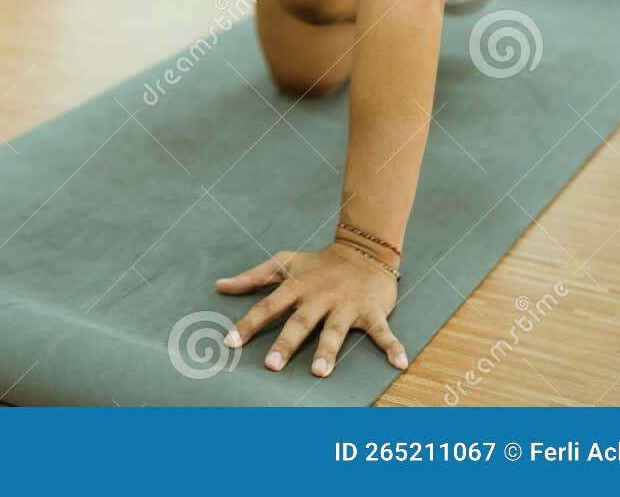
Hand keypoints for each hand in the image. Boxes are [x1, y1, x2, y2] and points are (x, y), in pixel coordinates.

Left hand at [217, 242, 407, 376]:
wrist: (363, 249)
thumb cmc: (319, 263)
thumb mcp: (285, 263)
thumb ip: (253, 277)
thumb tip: (220, 286)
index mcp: (297, 287)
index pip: (268, 306)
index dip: (249, 324)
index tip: (231, 342)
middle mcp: (319, 297)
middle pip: (300, 322)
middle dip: (286, 343)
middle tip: (272, 365)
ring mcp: (346, 305)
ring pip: (335, 330)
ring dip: (328, 350)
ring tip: (320, 371)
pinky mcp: (372, 311)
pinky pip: (383, 331)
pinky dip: (393, 347)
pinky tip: (398, 364)